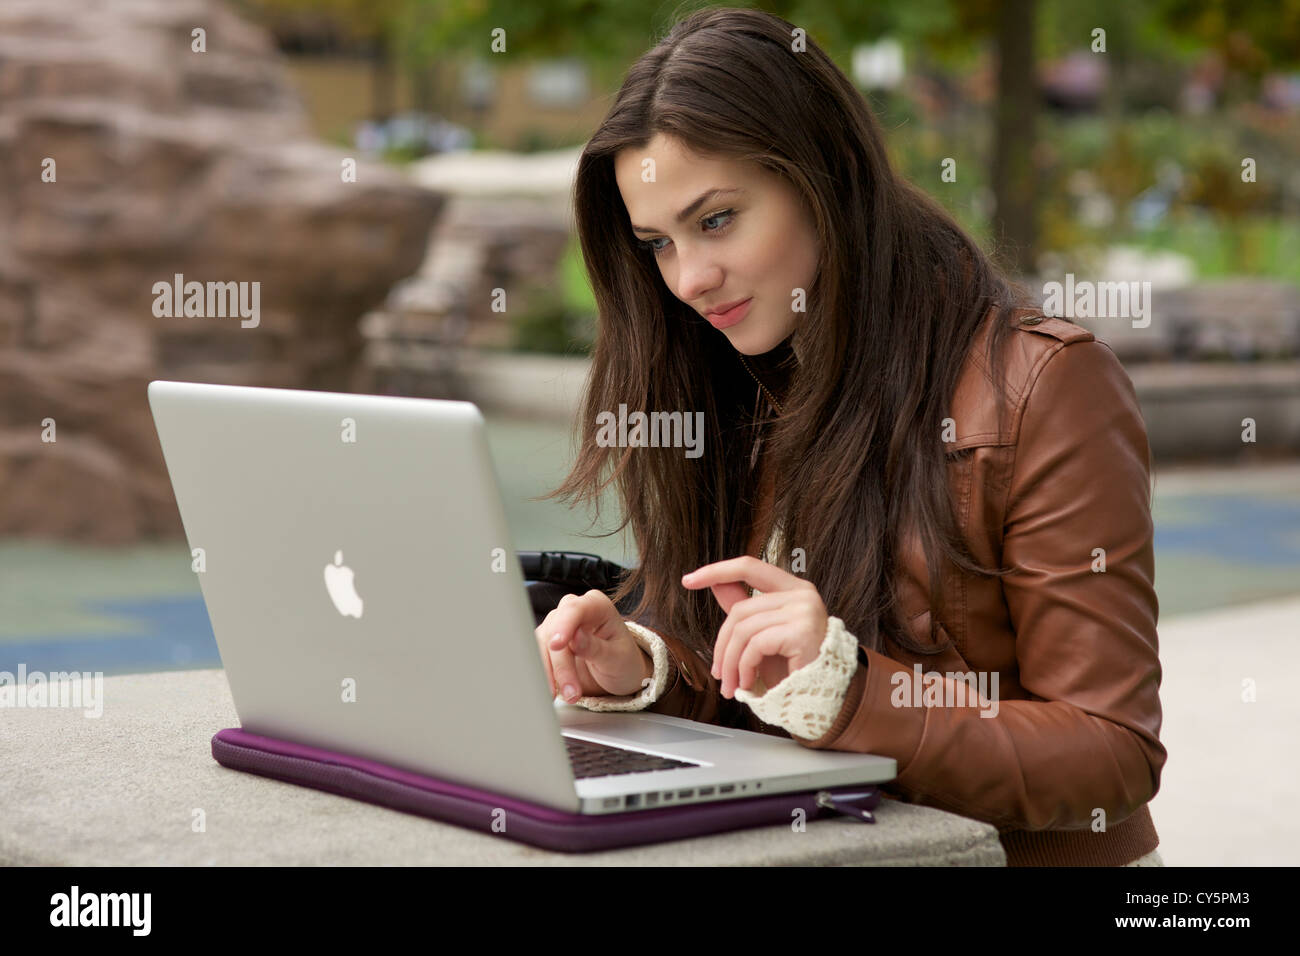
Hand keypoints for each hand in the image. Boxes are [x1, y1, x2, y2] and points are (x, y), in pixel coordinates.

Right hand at [534, 590, 652, 701]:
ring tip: (568, 696)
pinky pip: (536, 655)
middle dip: (561, 665)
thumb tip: (575, 638)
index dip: (564, 626)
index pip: (575, 609)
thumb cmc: (623, 661)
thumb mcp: (617, 658)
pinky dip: (542, 673)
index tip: (557, 645)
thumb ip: (595, 647)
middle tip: (572, 692)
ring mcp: (558, 625)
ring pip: (542, 644)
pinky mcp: (547, 642)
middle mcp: (574, 610)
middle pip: (555, 631)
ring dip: (550, 673)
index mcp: (597, 606)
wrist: (617, 675)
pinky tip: (550, 690)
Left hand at [681, 557, 828, 698]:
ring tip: (732, 685)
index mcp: (793, 588)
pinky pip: (755, 645)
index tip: (689, 579)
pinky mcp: (801, 631)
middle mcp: (802, 593)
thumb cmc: (794, 667)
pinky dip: (744, 667)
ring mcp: (804, 610)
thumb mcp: (763, 635)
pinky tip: (748, 684)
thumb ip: (743, 608)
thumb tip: (715, 583)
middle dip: (722, 646)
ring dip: (730, 663)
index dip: (717, 570)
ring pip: (744, 629)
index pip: (749, 567)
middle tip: (718, 674)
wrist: (823, 697)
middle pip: (740, 610)